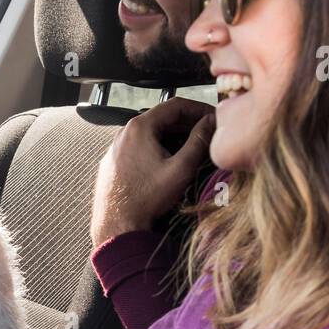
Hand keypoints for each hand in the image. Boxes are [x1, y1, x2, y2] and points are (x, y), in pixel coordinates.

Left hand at [90, 97, 215, 246]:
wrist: (117, 224)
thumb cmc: (145, 198)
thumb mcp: (181, 168)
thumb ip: (199, 141)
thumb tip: (212, 122)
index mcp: (140, 127)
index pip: (176, 104)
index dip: (199, 108)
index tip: (213, 117)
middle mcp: (124, 132)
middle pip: (163, 118)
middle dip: (188, 124)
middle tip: (207, 134)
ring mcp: (117, 147)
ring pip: (152, 133)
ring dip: (174, 138)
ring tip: (193, 150)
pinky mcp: (115, 162)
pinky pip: (140, 147)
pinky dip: (158, 149)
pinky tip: (170, 164)